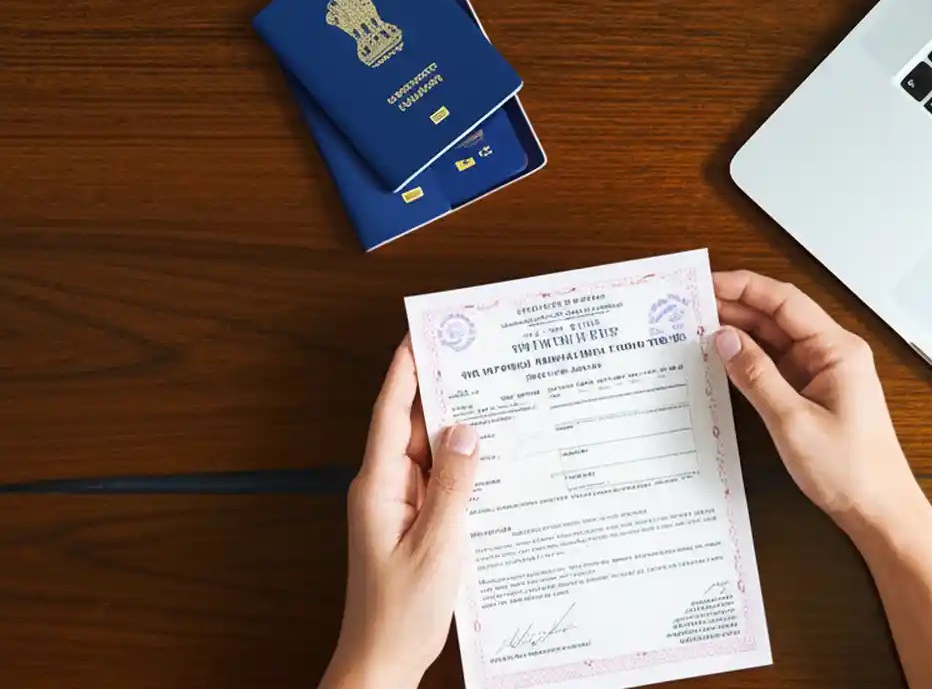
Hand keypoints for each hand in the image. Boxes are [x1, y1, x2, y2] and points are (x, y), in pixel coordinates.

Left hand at [320, 336, 479, 688]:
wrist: (382, 663)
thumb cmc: (400, 613)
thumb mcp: (437, 545)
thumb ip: (453, 485)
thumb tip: (465, 429)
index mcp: (379, 486)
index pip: (391, 413)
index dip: (405, 370)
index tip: (421, 333)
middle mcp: (385, 489)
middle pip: (413, 426)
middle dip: (442, 391)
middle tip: (478, 357)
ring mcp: (399, 507)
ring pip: (430, 454)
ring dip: (457, 431)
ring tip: (496, 400)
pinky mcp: (415, 524)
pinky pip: (439, 482)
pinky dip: (463, 468)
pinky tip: (492, 462)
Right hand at [712, 271, 916, 534]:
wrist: (880, 511)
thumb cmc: (848, 470)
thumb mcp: (792, 422)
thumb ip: (756, 376)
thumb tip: (723, 338)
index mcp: (837, 350)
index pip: (785, 301)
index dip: (744, 287)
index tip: (707, 284)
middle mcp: (832, 353)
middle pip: (779, 316)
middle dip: (737, 306)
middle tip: (690, 306)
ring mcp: (824, 373)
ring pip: (776, 340)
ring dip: (741, 332)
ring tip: (696, 327)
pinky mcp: (815, 393)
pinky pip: (778, 365)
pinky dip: (750, 358)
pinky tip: (723, 358)